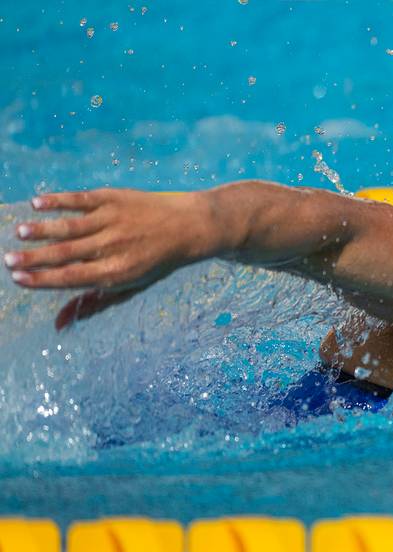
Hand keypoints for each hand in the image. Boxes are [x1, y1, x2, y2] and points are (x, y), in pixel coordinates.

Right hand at [4, 189, 207, 328]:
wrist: (189, 227)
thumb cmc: (154, 262)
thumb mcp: (130, 287)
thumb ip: (93, 303)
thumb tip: (58, 324)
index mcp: (118, 272)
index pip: (73, 277)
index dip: (43, 279)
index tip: (18, 278)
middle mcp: (115, 246)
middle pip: (67, 253)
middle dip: (35, 257)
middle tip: (8, 260)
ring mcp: (114, 220)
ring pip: (71, 225)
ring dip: (43, 229)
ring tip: (21, 233)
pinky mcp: (114, 198)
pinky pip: (81, 199)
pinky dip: (59, 201)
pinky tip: (37, 204)